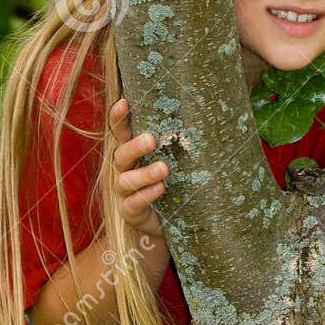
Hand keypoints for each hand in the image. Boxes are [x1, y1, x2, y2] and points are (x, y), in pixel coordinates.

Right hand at [108, 97, 169, 240]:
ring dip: (144, 173)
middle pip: (121, 155)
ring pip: (126, 180)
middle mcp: (125, 170)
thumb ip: (179, 144)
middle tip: (151, 140)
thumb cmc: (175, 185)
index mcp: (133, 153)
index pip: (121, 132)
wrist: (173, 222)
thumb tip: (206, 114)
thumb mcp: (178, 161)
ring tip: (164, 169)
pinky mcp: (129, 212)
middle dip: (134, 147)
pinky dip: (147, 195)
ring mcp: (124, 192)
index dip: (118, 118)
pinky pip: (133, 203)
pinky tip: (160, 189)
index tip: (124, 102)